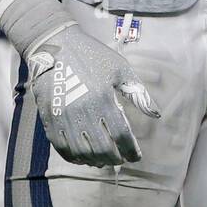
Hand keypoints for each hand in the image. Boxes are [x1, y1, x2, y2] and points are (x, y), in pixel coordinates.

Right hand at [25, 24, 159, 167]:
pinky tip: (83, 157)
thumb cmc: (91, 55)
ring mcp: (64, 117)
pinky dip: (74, 157)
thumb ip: (137, 92)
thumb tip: (156, 114)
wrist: (55, 45)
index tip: (136, 157)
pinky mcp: (50, 118)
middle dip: (115, 158)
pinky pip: (62, 148)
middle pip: (102, 148)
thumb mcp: (119, 68)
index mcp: (104, 98)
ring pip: (82, 152)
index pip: (121, 135)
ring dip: (95, 161)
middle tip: (120, 159)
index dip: (130, 150)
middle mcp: (84, 111)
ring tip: (103, 161)